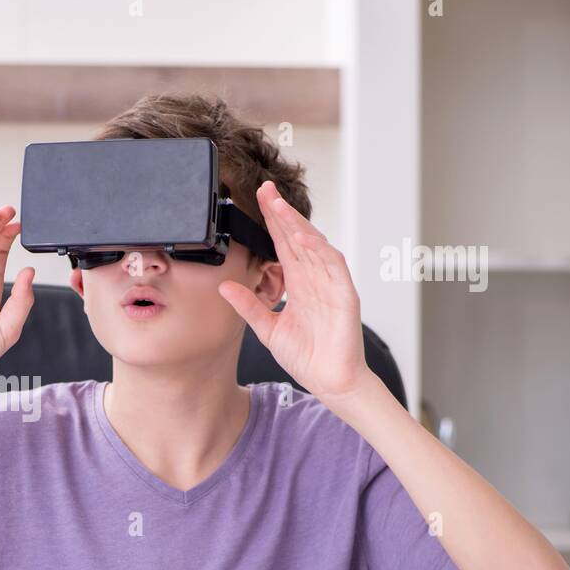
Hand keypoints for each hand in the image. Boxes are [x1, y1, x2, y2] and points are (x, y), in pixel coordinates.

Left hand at [217, 181, 372, 404]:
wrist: (329, 381)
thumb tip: (224, 285)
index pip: (282, 244)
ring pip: (315, 245)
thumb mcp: (267, 328)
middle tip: (265, 188)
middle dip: (282, 213)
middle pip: (297, 237)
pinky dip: (319, 250)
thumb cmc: (306, 355)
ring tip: (279, 206)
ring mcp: (331, 284)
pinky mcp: (345, 295)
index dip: (271, 221)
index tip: (256, 199)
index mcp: (299, 282)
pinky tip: (304, 237)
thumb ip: (248, 305)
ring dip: (298, 225)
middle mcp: (315, 278)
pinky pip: (334, 266)